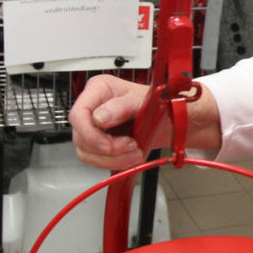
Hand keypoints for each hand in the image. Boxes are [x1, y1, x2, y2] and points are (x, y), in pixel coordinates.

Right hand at [69, 74, 222, 171]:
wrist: (174, 119)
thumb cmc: (163, 103)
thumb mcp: (146, 101)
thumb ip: (122, 106)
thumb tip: (100, 117)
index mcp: (100, 89)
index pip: (78, 114)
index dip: (90, 133)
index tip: (110, 144)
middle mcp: (94, 106)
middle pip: (81, 137)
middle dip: (107, 149)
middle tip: (131, 147)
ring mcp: (96, 126)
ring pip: (87, 152)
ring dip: (113, 158)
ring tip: (135, 152)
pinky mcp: (102, 142)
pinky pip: (97, 160)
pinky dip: (115, 162)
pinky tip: (130, 157)